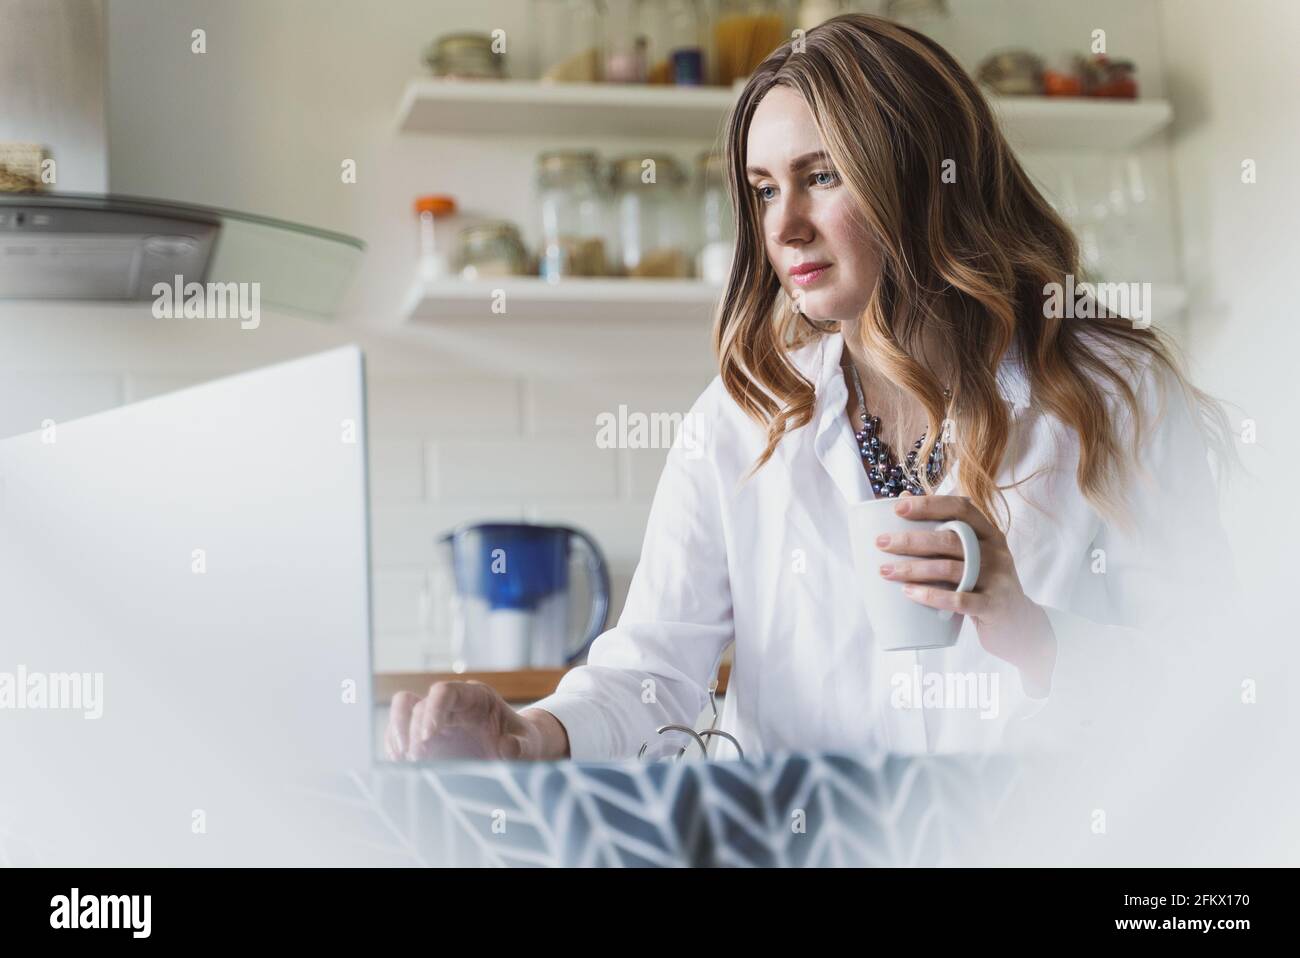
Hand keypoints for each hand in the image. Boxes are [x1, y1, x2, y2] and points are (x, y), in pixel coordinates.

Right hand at [384, 680, 566, 760]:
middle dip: (414, 731)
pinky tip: (400, 764)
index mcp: (476, 697)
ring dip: (397, 733)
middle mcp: (452, 704)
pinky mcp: (426, 735)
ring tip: (403, 760)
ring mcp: (436, 718)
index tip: (427, 737)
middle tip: (418, 758)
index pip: (445, 691)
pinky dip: (396, 746)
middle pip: (419, 704)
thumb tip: (507, 746)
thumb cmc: (523, 742)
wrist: (517, 751)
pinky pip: (401, 732)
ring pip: (403, 710)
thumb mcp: (530, 744)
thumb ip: (521, 747)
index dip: (433, 710)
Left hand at [876, 492, 1056, 695]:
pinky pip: (960, 600)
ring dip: (914, 568)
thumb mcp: (972, 554)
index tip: (898, 507)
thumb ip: (943, 531)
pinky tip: (909, 593)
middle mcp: (995, 552)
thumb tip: (901, 498)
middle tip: (881, 543)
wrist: (1020, 624)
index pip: (961, 508)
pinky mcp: (993, 606)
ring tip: (886, 570)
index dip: (929, 505)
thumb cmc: (984, 583)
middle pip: (949, 539)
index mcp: (989, 533)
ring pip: (951, 569)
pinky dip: (932, 596)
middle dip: (911, 540)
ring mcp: (997, 579)